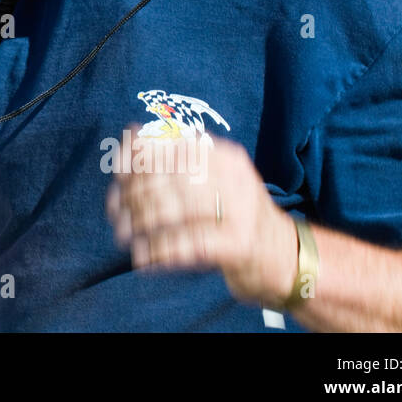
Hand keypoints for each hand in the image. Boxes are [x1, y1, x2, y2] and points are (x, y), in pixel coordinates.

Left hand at [105, 132, 298, 308]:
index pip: (173, 146)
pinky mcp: (240, 244)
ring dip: (142, 223)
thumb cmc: (234, 216)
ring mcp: (239, 210)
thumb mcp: (213, 181)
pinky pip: (190, 243)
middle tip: (116, 213)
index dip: (139, 156)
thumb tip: (125, 143)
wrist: (286, 256)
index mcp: (223, 156)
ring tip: (123, 235)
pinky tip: (143, 258)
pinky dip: (161, 250)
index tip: (117, 171)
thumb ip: (174, 164)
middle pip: (170, 178)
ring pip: (176, 209)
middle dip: (136, 194)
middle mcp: (233, 177)